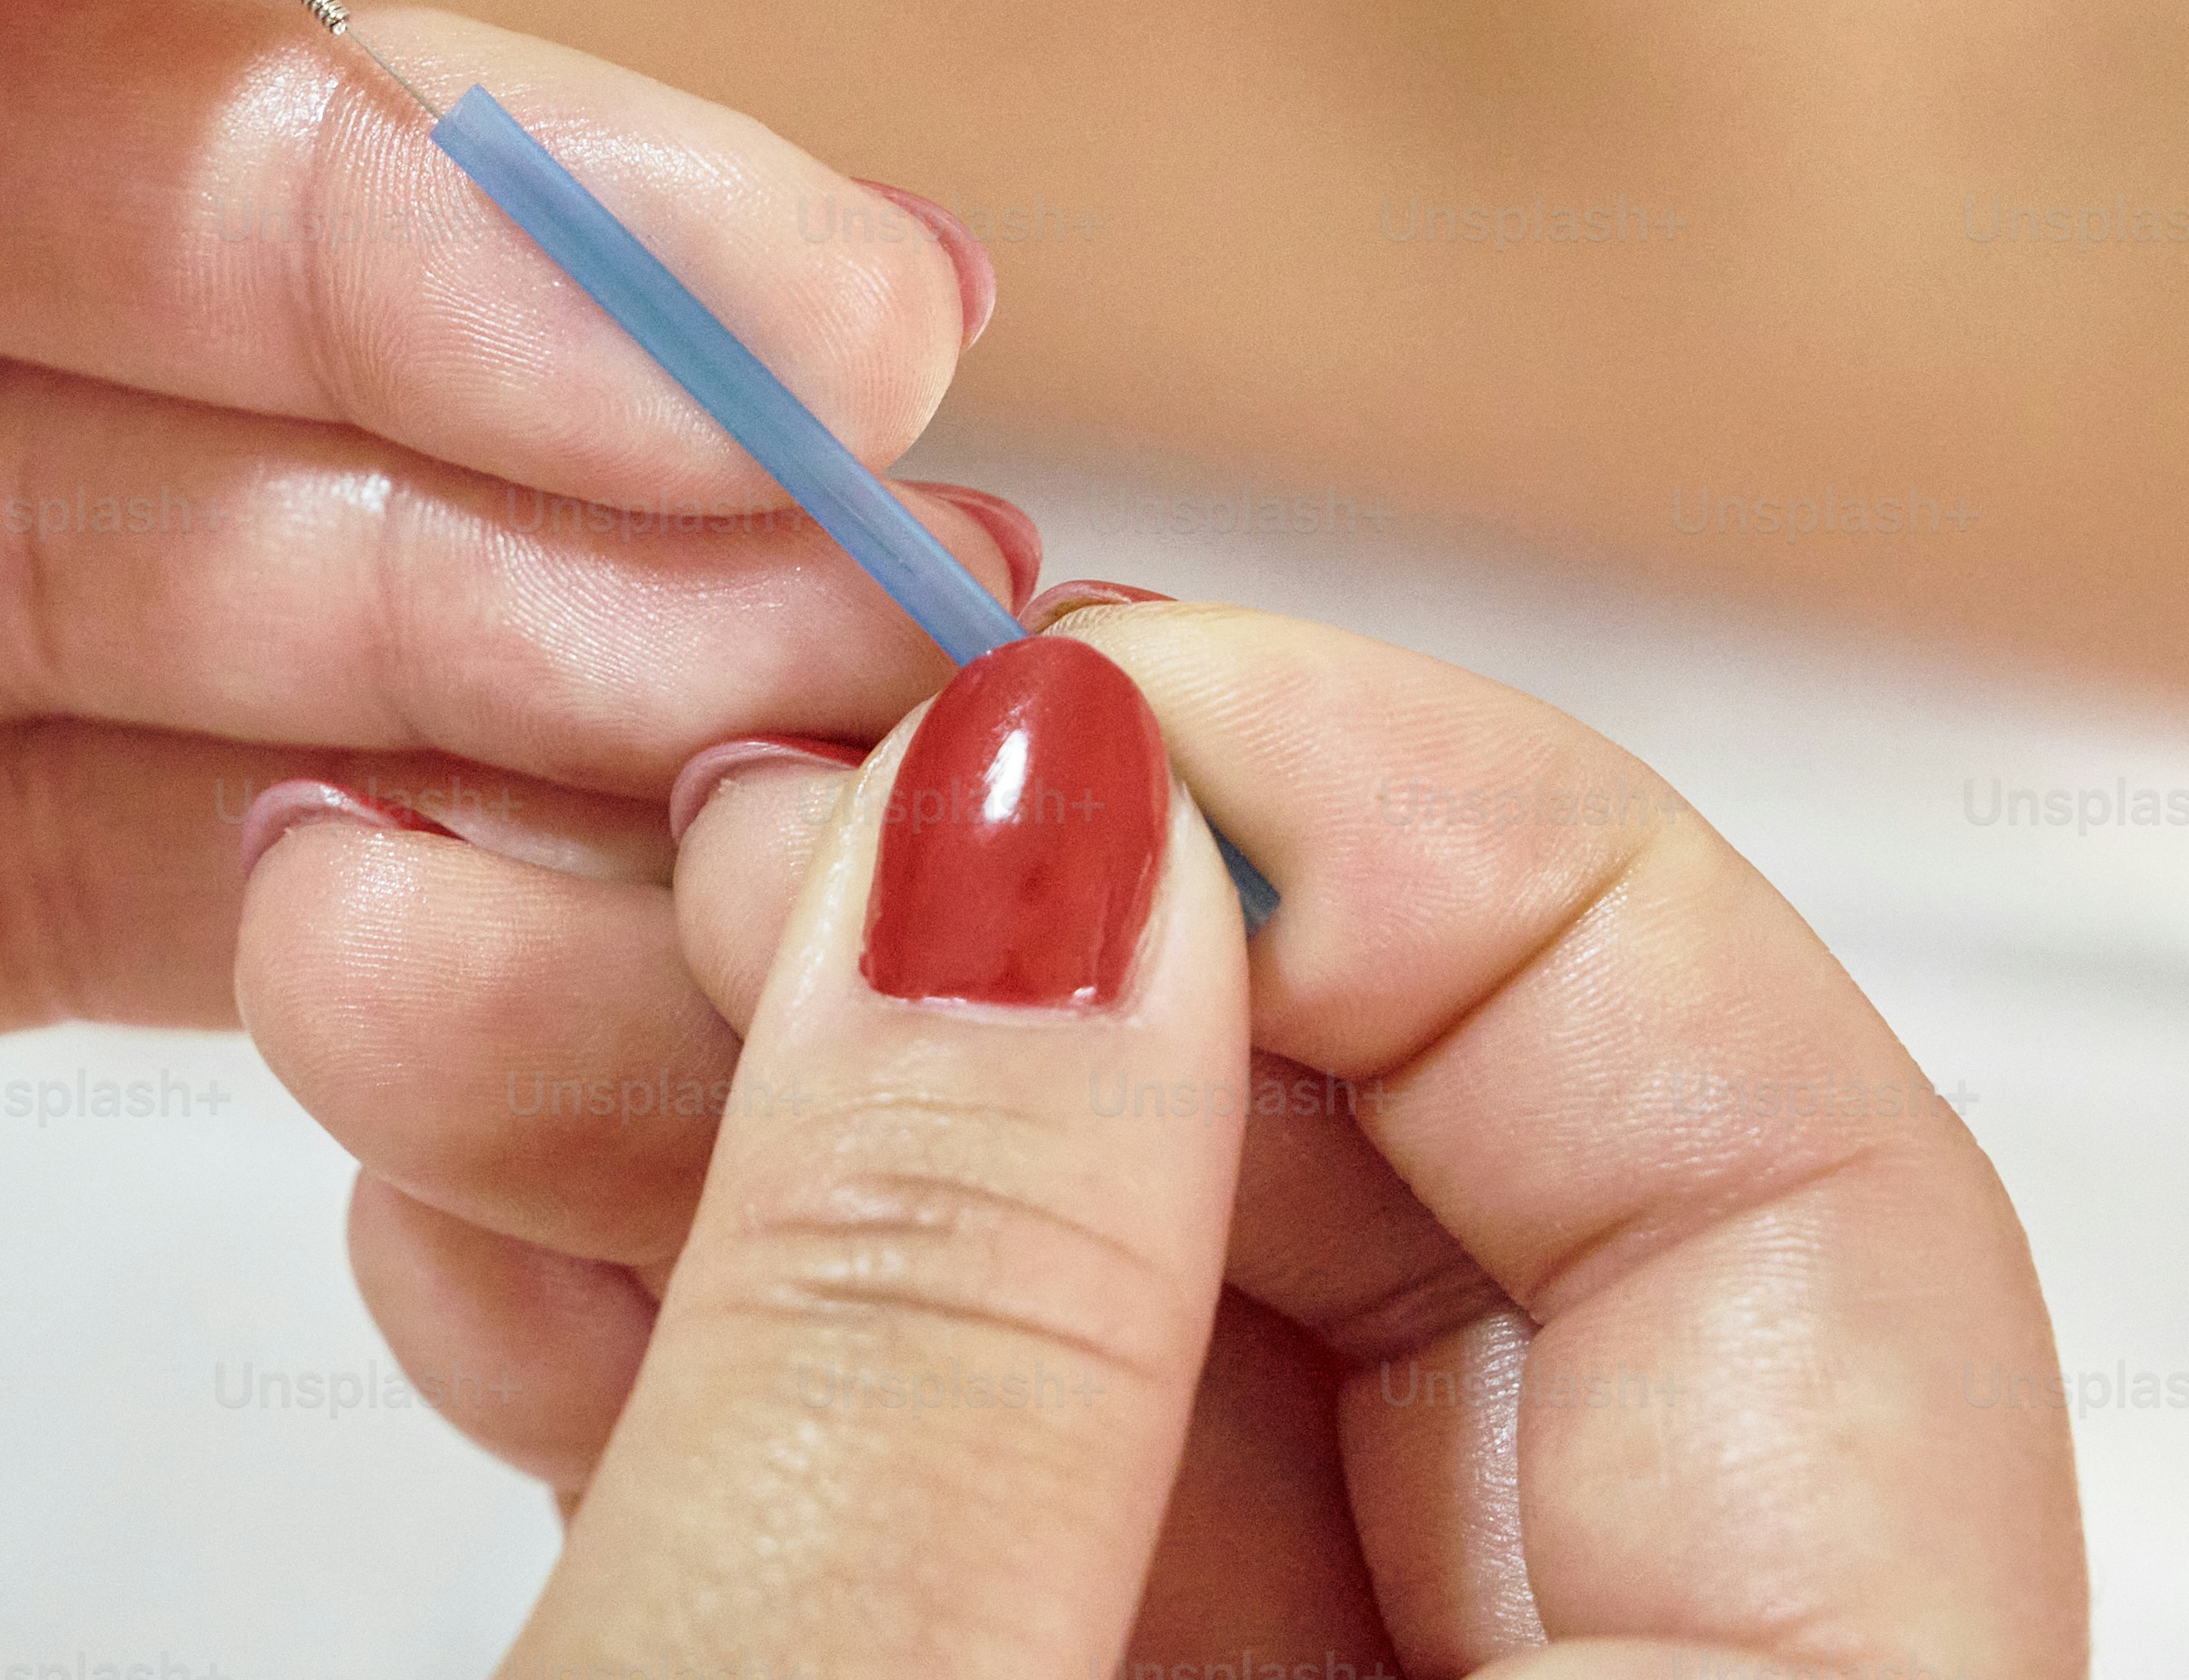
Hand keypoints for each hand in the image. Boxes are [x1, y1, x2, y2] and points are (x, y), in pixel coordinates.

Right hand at [244, 600, 2085, 1671]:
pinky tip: (489, 1192)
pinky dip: (746, 1336)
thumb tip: (1025, 821)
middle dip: (998, 943)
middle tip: (660, 795)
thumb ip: (930, 1346)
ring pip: (1164, 1338)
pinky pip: (1001, 1503)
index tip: (1036, 685)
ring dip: (775, 1107)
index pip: (1782, 1172)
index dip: (1413, 844)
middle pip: (1448, 1217)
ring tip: (406, 947)